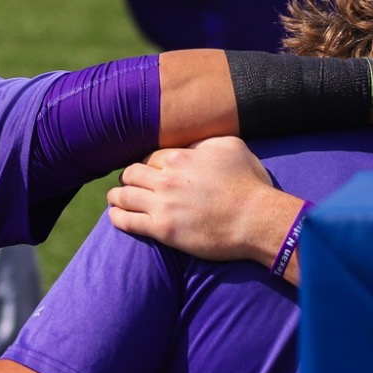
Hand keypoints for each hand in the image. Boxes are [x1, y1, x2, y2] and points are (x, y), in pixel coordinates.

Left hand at [106, 138, 304, 268]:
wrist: (257, 220)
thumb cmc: (250, 184)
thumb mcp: (231, 147)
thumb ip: (204, 143)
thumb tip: (189, 146)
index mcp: (181, 157)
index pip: (150, 157)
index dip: (147, 165)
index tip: (147, 172)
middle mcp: (167, 178)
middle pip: (131, 173)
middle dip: (128, 178)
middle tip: (129, 184)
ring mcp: (163, 204)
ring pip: (124, 195)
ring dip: (116, 196)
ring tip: (115, 199)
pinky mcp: (163, 229)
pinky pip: (128, 221)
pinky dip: (117, 217)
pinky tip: (115, 215)